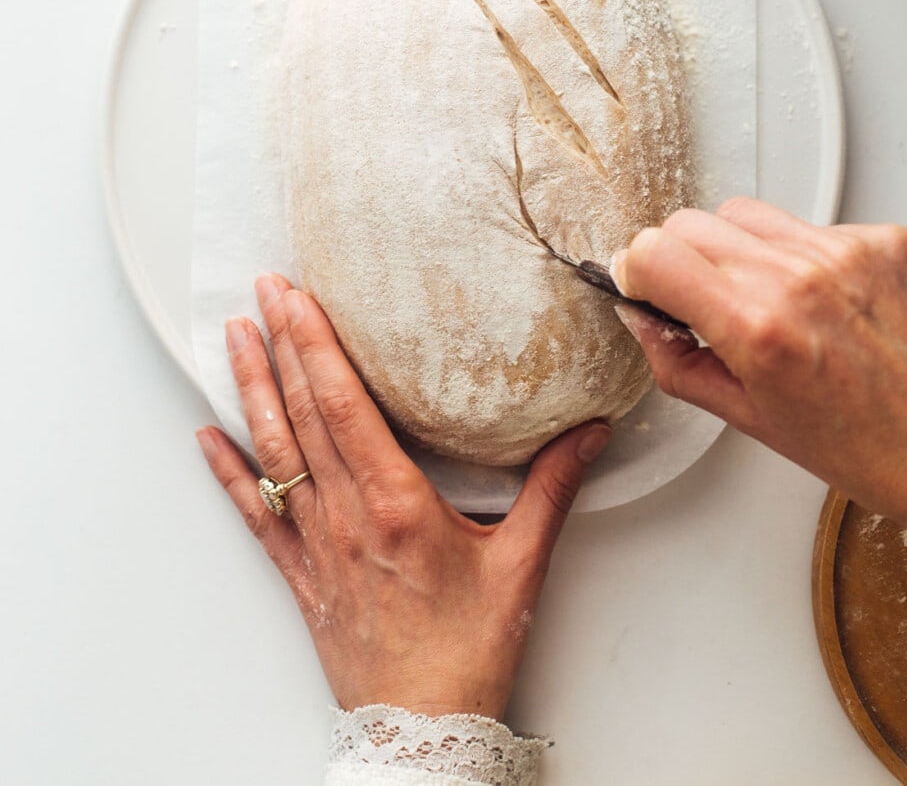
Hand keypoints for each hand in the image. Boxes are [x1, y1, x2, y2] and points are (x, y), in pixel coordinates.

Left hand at [197, 274, 609, 719]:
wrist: (422, 729)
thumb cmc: (468, 651)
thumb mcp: (522, 564)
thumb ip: (553, 488)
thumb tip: (589, 432)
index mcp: (396, 503)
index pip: (343, 405)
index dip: (315, 345)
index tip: (298, 297)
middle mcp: (345, 515)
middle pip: (302, 413)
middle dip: (281, 342)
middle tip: (263, 287)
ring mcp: (315, 543)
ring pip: (273, 451)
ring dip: (251, 389)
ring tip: (234, 336)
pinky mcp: (299, 573)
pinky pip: (255, 513)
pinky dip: (227, 471)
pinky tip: (206, 436)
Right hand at [612, 198, 906, 531]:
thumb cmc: (869, 451)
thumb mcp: (751, 420)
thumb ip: (679, 362)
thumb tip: (642, 318)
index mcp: (758, 328)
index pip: (655, 252)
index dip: (636, 271)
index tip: (642, 286)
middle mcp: (799, 276)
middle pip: (690, 223)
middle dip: (677, 258)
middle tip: (696, 297)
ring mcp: (845, 250)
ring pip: (745, 214)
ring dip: (735, 250)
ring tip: (762, 298)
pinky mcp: (883, 239)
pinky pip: (808, 225)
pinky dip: (798, 256)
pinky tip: (821, 300)